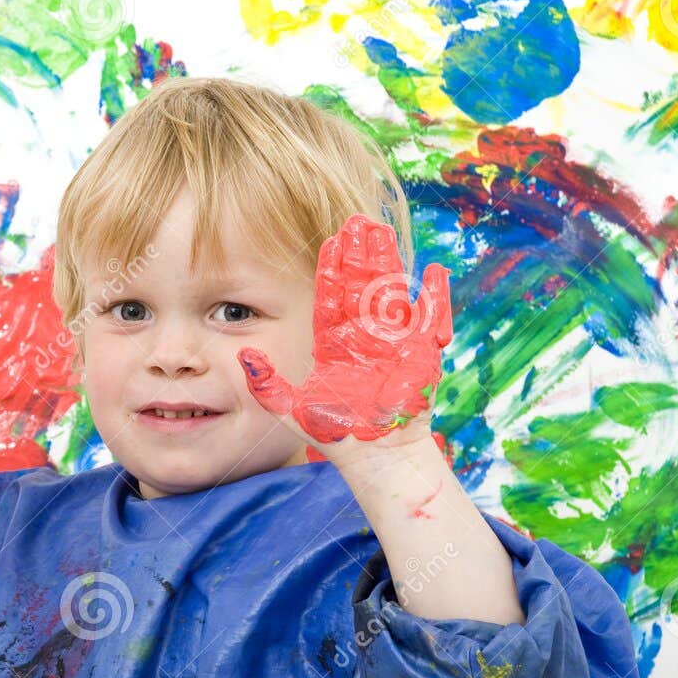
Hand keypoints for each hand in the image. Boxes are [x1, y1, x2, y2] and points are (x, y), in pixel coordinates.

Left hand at [237, 214, 451, 458]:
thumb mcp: (292, 409)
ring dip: (387, 262)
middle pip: (361, 286)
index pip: (332, 298)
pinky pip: (427, 319)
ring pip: (390, 292)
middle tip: (357, 220)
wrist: (375, 457)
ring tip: (383, 230)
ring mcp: (393, 342)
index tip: (330, 241)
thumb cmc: (336, 435)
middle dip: (359, 253)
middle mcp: (364, 337)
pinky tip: (432, 271)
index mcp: (336, 344)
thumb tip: (244, 354)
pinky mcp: (420, 354)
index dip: (332, 270)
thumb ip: (267, 384)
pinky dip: (432, 296)